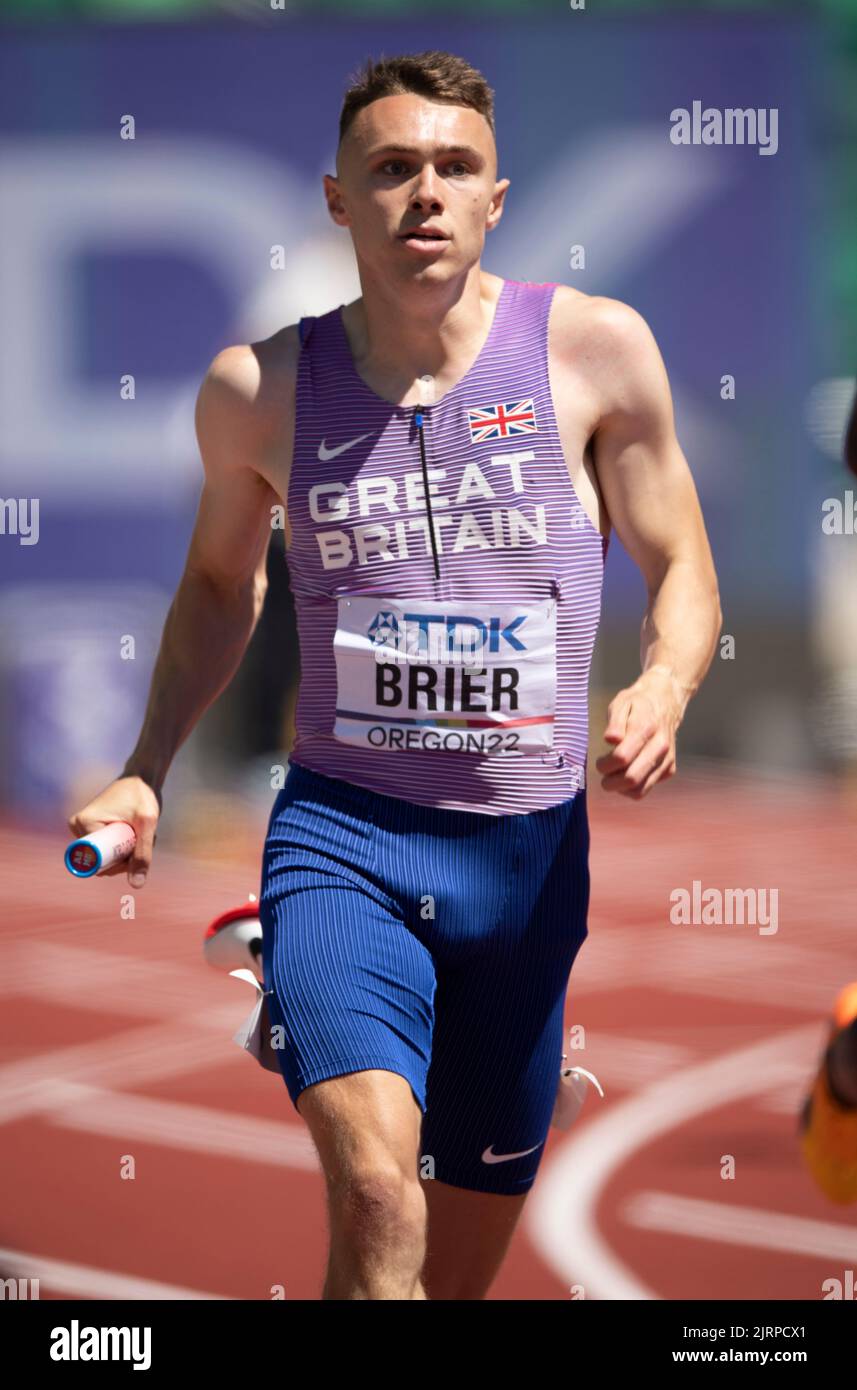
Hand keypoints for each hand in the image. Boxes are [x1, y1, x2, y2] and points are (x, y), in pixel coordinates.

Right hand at [67, 775, 161, 885]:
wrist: (142, 776)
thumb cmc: (142, 795)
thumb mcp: (147, 824)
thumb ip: (143, 853)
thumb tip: (136, 885)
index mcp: (83, 824)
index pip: (97, 862)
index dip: (119, 865)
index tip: (137, 850)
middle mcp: (77, 825)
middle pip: (102, 860)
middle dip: (126, 857)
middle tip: (142, 837)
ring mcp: (83, 827)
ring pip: (108, 854)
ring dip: (128, 850)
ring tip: (140, 831)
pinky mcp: (91, 827)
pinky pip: (108, 847)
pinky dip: (125, 845)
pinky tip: (136, 832)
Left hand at [595, 668, 685, 798]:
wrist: (665, 702)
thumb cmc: (637, 704)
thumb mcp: (621, 703)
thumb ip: (615, 722)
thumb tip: (611, 740)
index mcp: (646, 728)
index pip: (622, 757)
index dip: (605, 765)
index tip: (599, 762)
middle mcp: (660, 746)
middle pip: (632, 778)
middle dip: (611, 782)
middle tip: (603, 776)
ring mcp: (666, 759)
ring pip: (641, 789)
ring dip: (621, 789)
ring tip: (613, 777)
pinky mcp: (669, 769)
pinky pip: (648, 788)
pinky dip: (633, 787)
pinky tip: (626, 773)